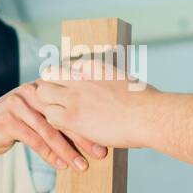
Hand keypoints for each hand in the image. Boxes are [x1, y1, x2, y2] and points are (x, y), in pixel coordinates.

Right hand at [0, 81, 105, 170]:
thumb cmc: (13, 124)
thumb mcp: (36, 116)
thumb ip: (57, 117)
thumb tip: (91, 132)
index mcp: (43, 87)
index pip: (71, 104)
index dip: (90, 122)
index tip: (107, 139)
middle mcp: (32, 91)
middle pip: (64, 116)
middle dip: (84, 137)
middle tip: (101, 153)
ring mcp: (19, 104)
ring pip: (50, 130)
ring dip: (68, 151)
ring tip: (82, 166)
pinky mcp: (9, 119)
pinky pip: (34, 140)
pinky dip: (49, 154)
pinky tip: (61, 165)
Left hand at [35, 62, 157, 149]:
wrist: (148, 115)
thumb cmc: (145, 101)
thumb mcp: (123, 78)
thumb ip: (108, 78)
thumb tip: (111, 84)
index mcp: (93, 66)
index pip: (65, 65)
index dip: (64, 79)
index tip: (68, 89)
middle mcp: (80, 77)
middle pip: (48, 74)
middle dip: (50, 87)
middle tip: (58, 101)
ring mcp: (74, 96)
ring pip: (43, 94)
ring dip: (50, 104)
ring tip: (62, 115)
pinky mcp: (73, 117)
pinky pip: (50, 116)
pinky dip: (56, 122)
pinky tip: (69, 127)